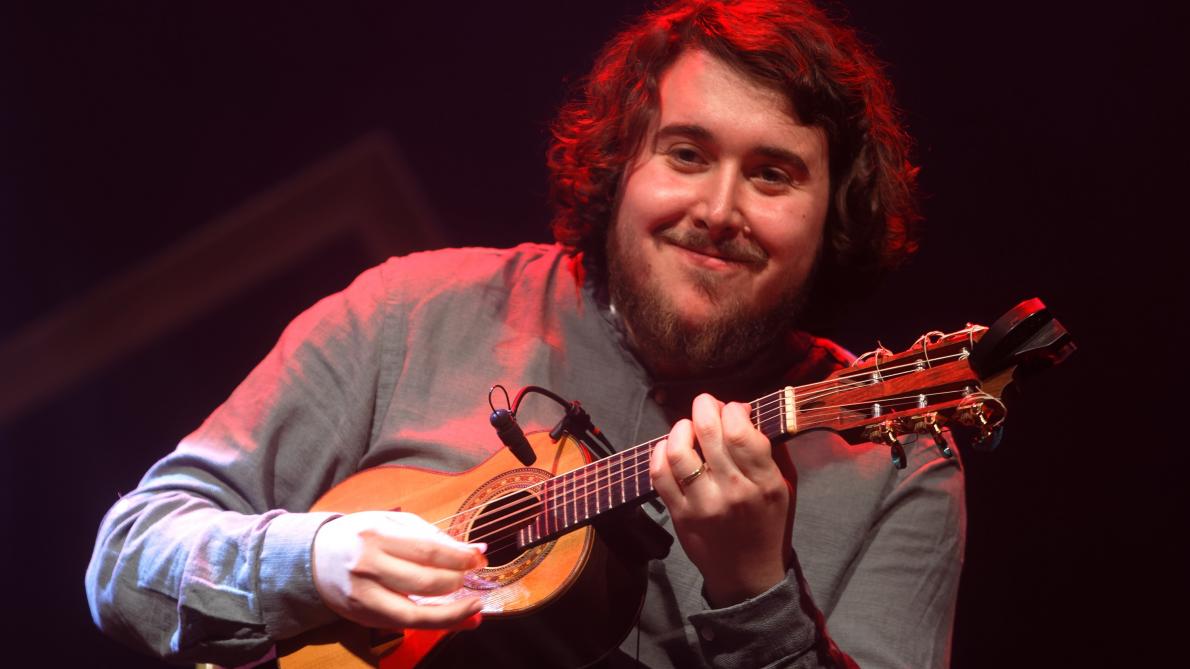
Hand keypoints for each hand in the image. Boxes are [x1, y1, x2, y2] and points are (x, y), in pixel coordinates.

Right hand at [312, 511, 487, 629]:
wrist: (314, 559)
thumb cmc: (359, 536)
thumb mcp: (391, 523)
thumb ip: (431, 535)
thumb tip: (474, 550)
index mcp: (376, 535)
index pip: (428, 550)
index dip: (459, 557)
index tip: (479, 557)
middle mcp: (368, 566)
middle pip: (424, 581)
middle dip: (457, 580)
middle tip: (475, 574)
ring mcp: (364, 595)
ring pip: (416, 613)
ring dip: (453, 612)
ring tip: (475, 605)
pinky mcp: (365, 616)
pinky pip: (407, 625)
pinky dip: (437, 624)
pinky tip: (458, 619)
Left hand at [650, 394, 796, 606]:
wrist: (749, 577)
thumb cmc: (769, 526)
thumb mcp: (784, 487)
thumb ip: (769, 450)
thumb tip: (745, 412)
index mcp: (765, 483)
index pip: (741, 433)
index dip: (733, 410)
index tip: (734, 409)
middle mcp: (733, 491)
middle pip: (709, 434)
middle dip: (704, 407)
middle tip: (706, 404)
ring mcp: (703, 504)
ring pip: (680, 452)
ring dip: (680, 429)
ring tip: (687, 427)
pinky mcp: (680, 515)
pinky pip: (660, 475)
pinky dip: (659, 453)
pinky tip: (668, 447)